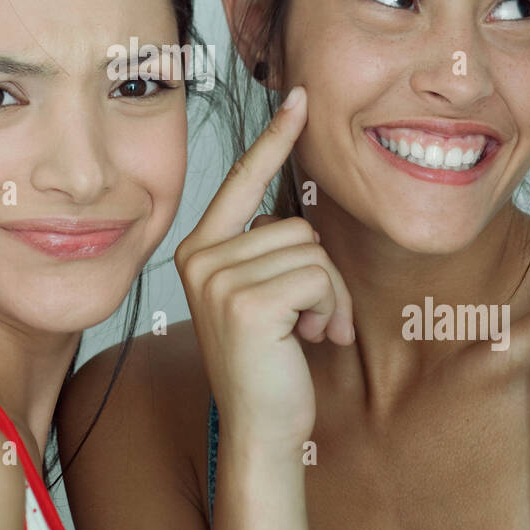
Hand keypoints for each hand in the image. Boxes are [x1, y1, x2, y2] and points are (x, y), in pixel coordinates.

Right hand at [174, 87, 354, 453]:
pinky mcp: (246, 300)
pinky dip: (330, 308)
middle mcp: (199, 257)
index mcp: (199, 250)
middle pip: (294, 226)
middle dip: (319, 275)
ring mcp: (217, 278)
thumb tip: (299, 221)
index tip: (300, 98)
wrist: (262, 431)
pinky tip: (310, 340)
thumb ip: (265, 253)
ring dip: (328, 295)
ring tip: (307, 332)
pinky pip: (318, 275)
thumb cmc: (269, 365)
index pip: (242, 181)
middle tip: (307, 320)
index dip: (275, 139)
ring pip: (311, 251)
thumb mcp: (260, 297)